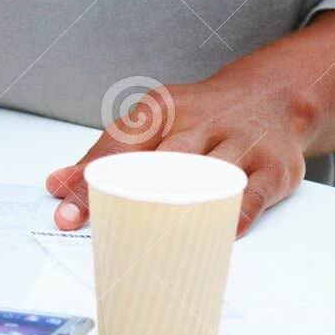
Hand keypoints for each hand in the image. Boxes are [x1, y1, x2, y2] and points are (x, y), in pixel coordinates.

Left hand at [47, 69, 310, 238]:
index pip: (121, 145)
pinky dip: (237, 213)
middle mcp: (204, 122)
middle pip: (162, 161)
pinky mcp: (273, 167)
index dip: (90, 181)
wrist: (275, 96)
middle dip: (131, 197)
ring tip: (155, 237)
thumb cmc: (206, 118)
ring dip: (181, 205)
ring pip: (209, 175)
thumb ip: (109, 153)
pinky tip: (222, 230)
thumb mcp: (157, 121)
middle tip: (107, 230)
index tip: (67, 214)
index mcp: (167, 108)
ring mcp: (242, 143)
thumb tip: (59, 185)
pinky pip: (254, 193)